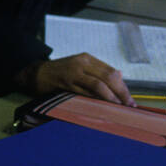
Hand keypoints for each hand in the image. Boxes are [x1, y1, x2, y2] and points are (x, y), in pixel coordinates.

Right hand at [20, 53, 134, 104]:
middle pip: (108, 77)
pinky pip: (85, 92)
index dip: (122, 86)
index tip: (129, 99)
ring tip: (119, 107)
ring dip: (111, 97)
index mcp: (87, 58)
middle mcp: (82, 63)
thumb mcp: (79, 68)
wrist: (36, 73)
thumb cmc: (59, 73)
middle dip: (121, 92)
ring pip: (98, 84)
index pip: (111, 72)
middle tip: (129, 105)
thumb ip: (97, 72)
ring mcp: (73, 72)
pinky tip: (103, 106)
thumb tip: (120, 76)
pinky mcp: (65, 82)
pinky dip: (96, 99)